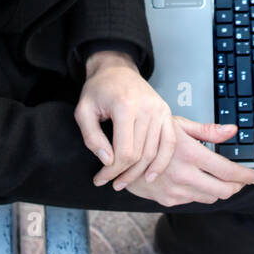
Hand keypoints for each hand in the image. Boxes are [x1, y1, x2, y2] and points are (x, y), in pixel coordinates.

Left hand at [73, 50, 177, 189]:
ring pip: (154, 152)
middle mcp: (147, 108)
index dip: (112, 171)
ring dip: (140, 172)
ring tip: (125, 182)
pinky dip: (163, 161)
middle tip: (111, 184)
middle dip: (124, 174)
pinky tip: (152, 175)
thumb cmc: (98, 90)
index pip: (124, 151)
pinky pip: (170, 142)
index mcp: (125, 106)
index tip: (100, 179)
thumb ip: (92, 138)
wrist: (116, 69)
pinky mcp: (167, 112)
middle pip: (140, 154)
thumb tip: (107, 161)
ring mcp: (161, 110)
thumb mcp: (83, 111)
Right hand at [116, 116, 253, 206]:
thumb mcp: (178, 125)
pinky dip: (200, 192)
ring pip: (211, 197)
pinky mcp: (167, 200)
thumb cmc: (151, 134)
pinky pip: (193, 200)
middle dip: (237, 186)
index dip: (247, 176)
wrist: (121, 153)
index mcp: (190, 154)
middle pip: (224, 190)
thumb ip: (208, 130)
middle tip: (240, 179)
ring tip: (217, 177)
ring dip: (219, 190)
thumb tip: (233, 130)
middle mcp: (184, 175)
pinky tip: (194, 180)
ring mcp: (175, 190)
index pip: (228, 171)